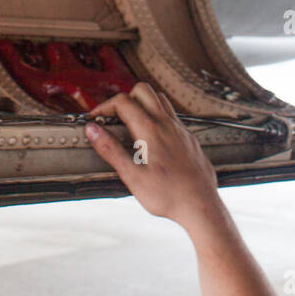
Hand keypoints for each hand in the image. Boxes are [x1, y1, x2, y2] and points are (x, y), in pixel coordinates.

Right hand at [84, 82, 221, 232]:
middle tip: (114, 118)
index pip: (123, 102)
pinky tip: (153, 139)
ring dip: (142, 104)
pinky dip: (158, 117)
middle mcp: (167, 124)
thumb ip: (111, 150)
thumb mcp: (133, 176)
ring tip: (131, 125)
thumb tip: (92, 130)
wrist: (201, 205)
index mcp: (150, 130)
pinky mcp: (189, 138)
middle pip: (143, 90)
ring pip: (160, 99)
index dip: (104, 107)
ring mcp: (180, 129)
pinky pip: (172, 116)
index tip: (96, 119)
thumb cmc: (168, 196)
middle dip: (124, 98)